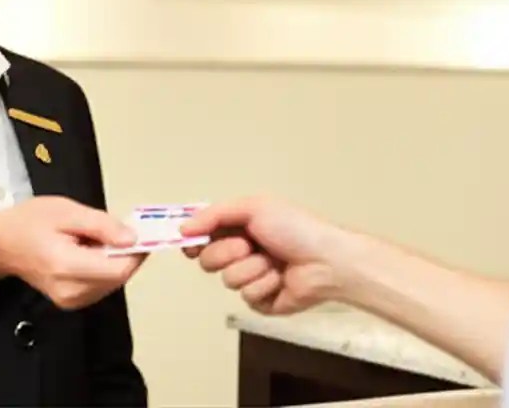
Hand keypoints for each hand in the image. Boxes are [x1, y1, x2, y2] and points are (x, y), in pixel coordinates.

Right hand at [0, 196, 145, 309]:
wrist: (0, 244)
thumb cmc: (30, 222)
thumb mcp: (67, 211)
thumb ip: (102, 225)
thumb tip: (133, 239)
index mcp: (66, 266)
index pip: (119, 269)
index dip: (136, 251)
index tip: (139, 230)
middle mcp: (70, 291)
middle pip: (119, 277)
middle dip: (125, 253)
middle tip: (114, 229)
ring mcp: (70, 301)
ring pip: (113, 282)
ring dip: (115, 260)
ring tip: (94, 239)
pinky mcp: (72, 303)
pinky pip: (102, 285)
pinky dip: (104, 268)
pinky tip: (90, 253)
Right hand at [179, 196, 353, 314]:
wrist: (326, 260)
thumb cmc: (295, 228)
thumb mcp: (254, 208)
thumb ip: (215, 215)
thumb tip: (182, 228)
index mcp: (240, 228)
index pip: (204, 236)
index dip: (195, 241)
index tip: (191, 244)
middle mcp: (243, 253)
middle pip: (208, 260)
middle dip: (227, 253)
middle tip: (249, 246)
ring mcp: (251, 279)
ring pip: (228, 280)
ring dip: (251, 269)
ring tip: (274, 263)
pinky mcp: (262, 301)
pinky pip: (247, 297)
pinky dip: (263, 285)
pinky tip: (280, 279)